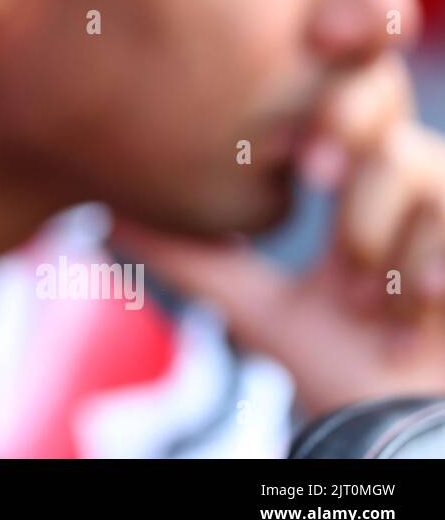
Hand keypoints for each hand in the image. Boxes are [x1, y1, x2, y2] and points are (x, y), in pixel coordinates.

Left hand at [111, 55, 444, 416]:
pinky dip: (425, 264)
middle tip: (315, 174)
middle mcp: (401, 181)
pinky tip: (415, 303)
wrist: (389, 424)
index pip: (337, 96)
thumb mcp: (248, 302)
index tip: (284, 141)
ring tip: (363, 297)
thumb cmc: (328, 363)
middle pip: (374, 100)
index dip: (316, 95)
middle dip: (343, 125)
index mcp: (348, 182)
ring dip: (372, 237)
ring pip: (408, 161)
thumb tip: (106, 218)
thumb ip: (187, 257)